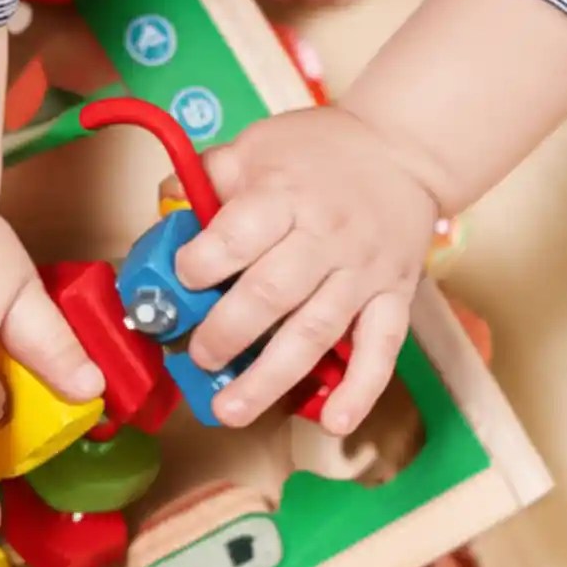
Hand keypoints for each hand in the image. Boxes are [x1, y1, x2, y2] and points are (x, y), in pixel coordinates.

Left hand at [175, 107, 437, 435]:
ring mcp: (362, 272)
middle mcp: (325, 236)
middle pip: (272, 294)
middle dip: (226, 334)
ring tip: (230, 410)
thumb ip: (207, 176)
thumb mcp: (256, 145)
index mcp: (284, 195)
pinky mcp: (394, 297)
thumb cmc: (318, 150)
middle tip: (198, 358)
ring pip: (316, 331)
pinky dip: (360, 389)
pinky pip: (382, 349)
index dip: (200, 265)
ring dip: (271, 378)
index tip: (180, 282)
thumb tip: (163, 209)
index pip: (237, 236)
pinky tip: (334, 422)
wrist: (403, 150)